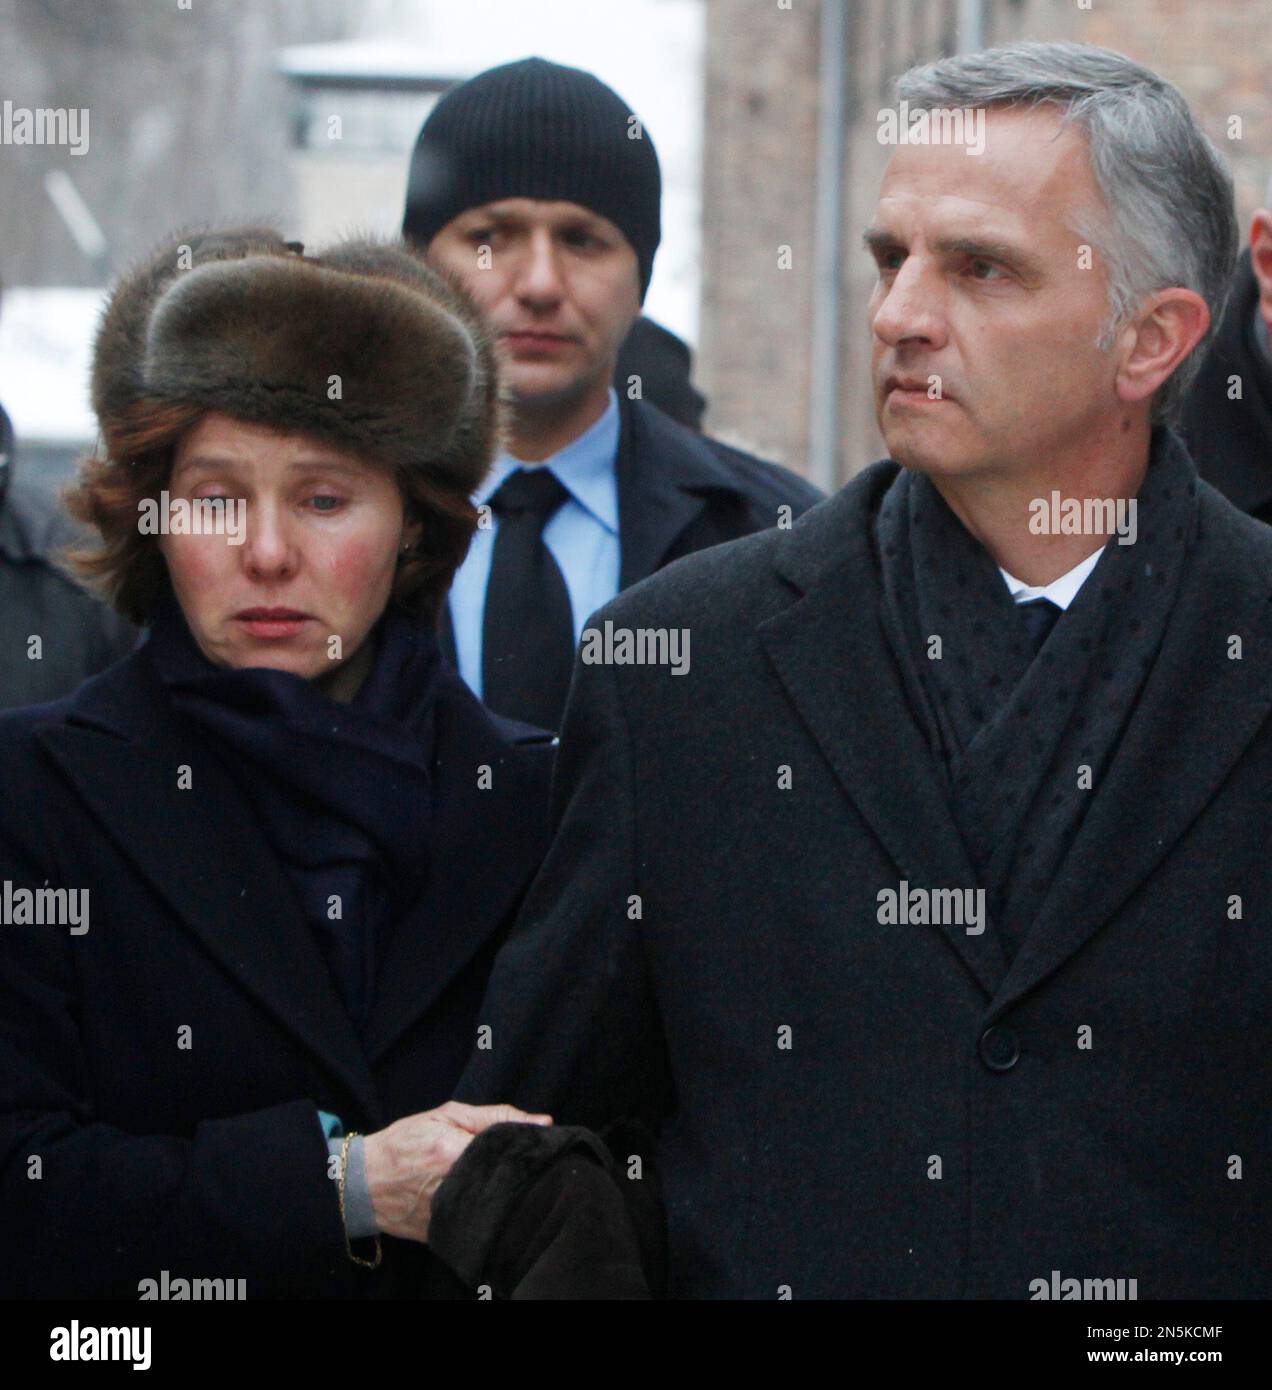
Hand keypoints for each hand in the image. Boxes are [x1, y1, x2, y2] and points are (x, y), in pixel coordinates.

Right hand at [362, 1101, 551, 1243]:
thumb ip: (496, 1116)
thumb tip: (544, 1121)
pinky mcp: (445, 1235)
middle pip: (510, 1182)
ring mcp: (449, 1215)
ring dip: (508, 1191)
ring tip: (507, 1178)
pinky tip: (489, 1197)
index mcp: (453, 1152)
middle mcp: (453, 1188)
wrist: (363, 1182)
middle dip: (524, 1172)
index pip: (512, 1152)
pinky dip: (489, 1210)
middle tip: (532, 1161)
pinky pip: (480, 1222)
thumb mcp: (446, 1115)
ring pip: (499, 1205)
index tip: (542, 1143)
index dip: (531, 1148)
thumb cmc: (405, 1141)